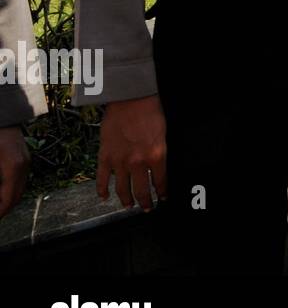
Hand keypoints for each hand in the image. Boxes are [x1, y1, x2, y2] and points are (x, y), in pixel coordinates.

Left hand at [0, 126, 30, 219]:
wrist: (1, 112)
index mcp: (13, 167)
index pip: (9, 198)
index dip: (0, 212)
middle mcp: (23, 165)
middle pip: (16, 196)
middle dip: (4, 208)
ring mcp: (25, 160)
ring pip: (19, 188)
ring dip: (7, 199)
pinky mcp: (22, 157)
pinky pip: (18, 179)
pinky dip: (9, 189)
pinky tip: (1, 192)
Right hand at [96, 95, 166, 210]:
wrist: (130, 99)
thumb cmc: (150, 112)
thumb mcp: (163, 134)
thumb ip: (160, 153)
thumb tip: (160, 167)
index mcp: (157, 156)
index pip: (160, 182)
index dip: (161, 192)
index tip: (162, 198)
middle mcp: (138, 162)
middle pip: (141, 190)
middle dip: (145, 202)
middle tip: (147, 208)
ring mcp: (120, 161)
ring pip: (122, 189)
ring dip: (126, 200)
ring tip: (129, 206)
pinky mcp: (105, 156)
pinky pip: (102, 179)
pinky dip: (102, 190)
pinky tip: (104, 197)